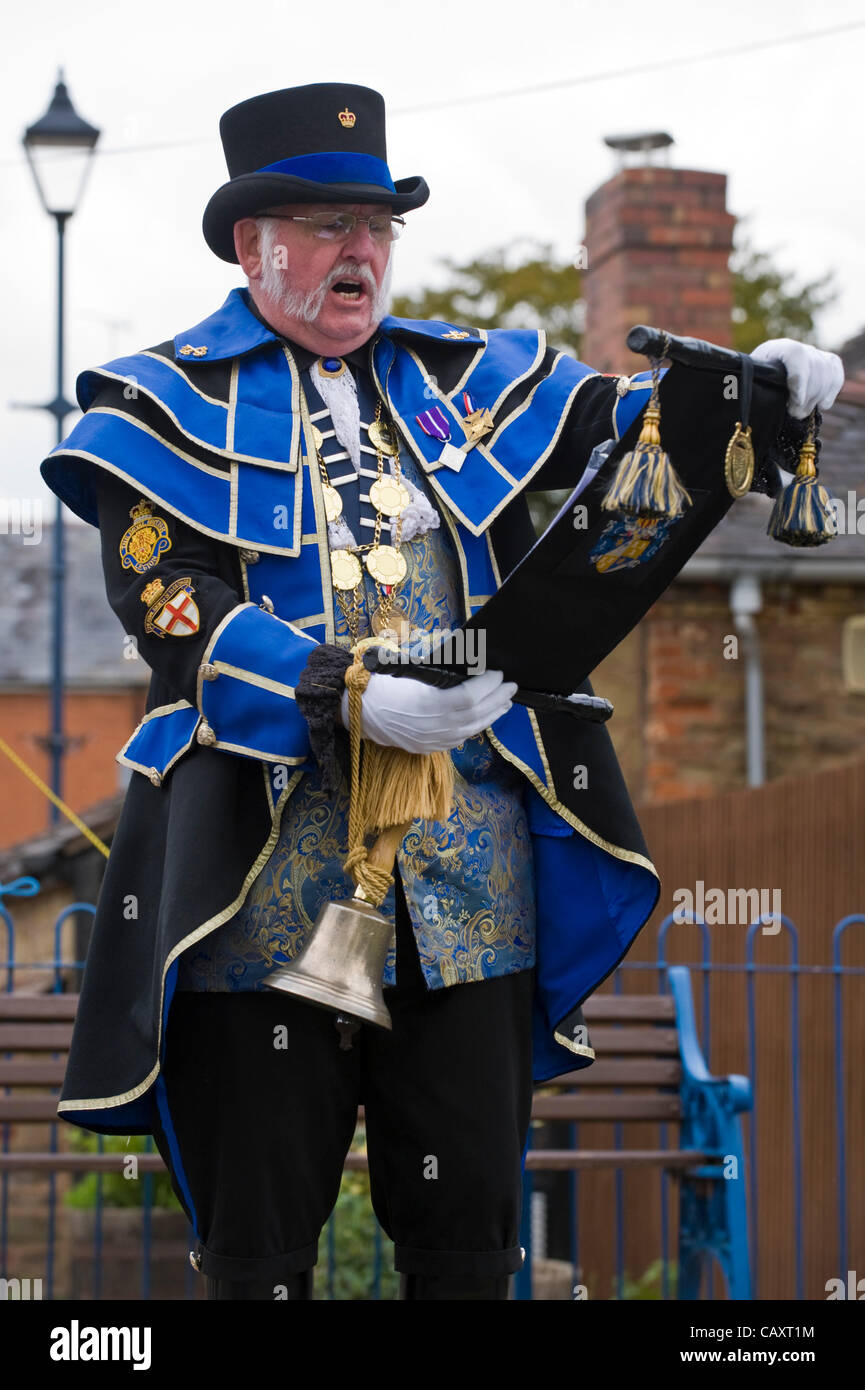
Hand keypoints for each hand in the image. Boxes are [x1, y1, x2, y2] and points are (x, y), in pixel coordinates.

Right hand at [339, 669, 517, 753]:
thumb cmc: (383, 684)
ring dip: (491, 715)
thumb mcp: (412, 672)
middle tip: (511, 687)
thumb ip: (442, 672)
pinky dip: (475, 727)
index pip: (469, 697)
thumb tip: (471, 666)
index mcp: (427, 704)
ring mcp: (430, 740)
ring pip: (470, 730)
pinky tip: (484, 718)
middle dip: (497, 700)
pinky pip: (458, 739)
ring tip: (504, 703)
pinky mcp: (427, 747)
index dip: (488, 685)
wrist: (357, 710)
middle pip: (475, 715)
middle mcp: (432, 726)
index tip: (497, 673)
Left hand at [750, 338, 843, 419]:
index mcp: (778, 349)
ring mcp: (815, 355)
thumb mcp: (749, 380)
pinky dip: (831, 391)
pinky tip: (822, 404)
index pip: (797, 356)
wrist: (766, 374)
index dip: (799, 381)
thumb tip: (741, 391)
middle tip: (794, 414)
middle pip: (815, 370)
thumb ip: (751, 383)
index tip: (794, 402)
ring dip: (815, 399)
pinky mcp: (828, 362)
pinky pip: (836, 374)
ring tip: (800, 411)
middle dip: (806, 398)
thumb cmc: (754, 382)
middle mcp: (800, 347)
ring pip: (826, 376)